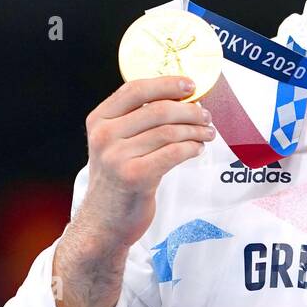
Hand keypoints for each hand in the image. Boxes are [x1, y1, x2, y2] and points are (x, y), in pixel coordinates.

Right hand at [78, 76, 216, 250]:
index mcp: (99, 120)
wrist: (103, 222)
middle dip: (189, 111)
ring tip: (207, 134)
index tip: (190, 85)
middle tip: (206, 117)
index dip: (167, 84)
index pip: (135, 89)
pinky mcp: (135, 176)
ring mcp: (117, 156)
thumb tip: (178, 99)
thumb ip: (134, 121)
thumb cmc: (116, 181)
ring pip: (169, 132)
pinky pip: (173, 153)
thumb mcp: (113, 145)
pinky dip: (191, 148)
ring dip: (195, 131)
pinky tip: (197, 149)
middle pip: (158, 110)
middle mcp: (104, 135)